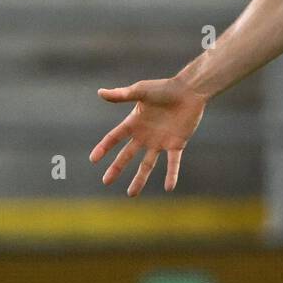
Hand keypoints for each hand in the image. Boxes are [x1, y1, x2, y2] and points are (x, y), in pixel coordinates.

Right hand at [90, 76, 206, 194]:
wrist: (189, 91)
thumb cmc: (164, 88)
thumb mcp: (140, 91)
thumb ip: (122, 95)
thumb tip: (100, 92)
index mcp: (134, 122)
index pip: (114, 138)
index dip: (103, 148)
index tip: (93, 159)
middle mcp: (144, 135)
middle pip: (127, 155)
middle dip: (117, 168)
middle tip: (106, 181)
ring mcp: (160, 141)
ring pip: (147, 164)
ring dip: (140, 179)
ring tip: (132, 194)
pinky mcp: (176, 144)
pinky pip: (173, 163)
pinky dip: (172, 175)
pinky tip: (169, 188)